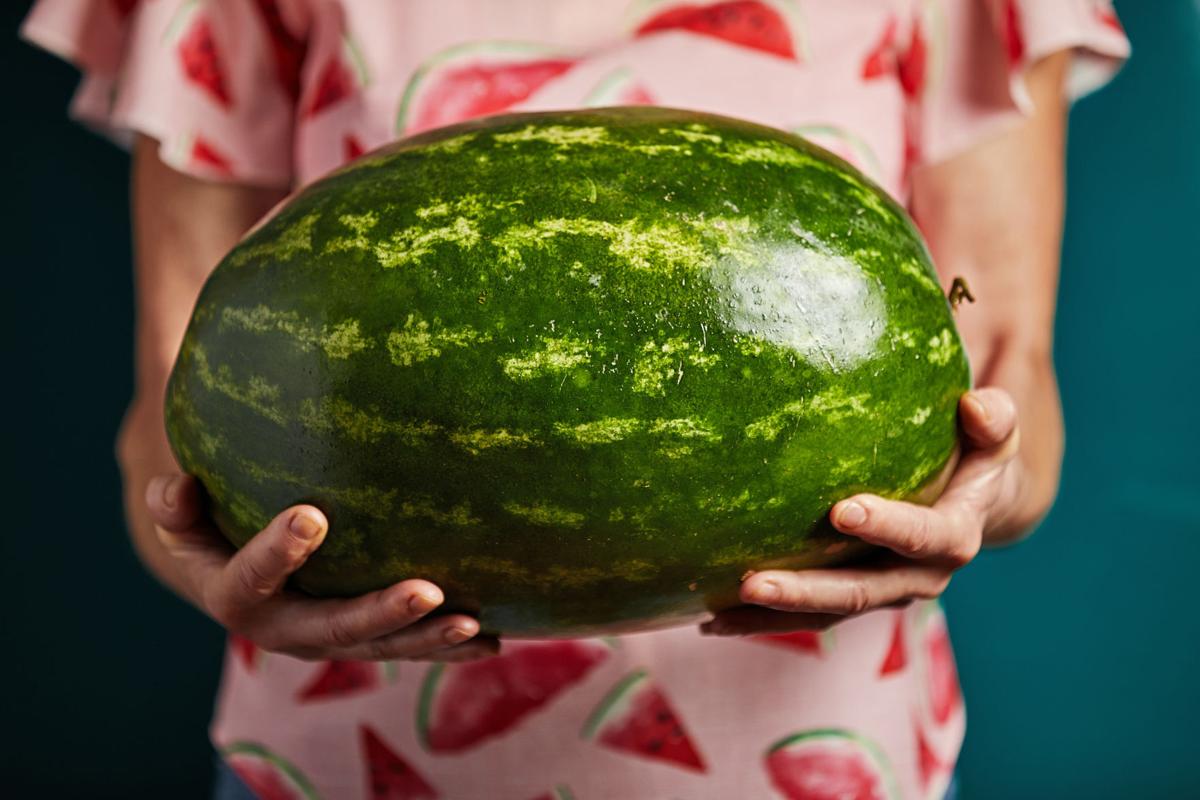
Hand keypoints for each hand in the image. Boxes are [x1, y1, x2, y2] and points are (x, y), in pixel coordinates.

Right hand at [146, 474, 497, 660]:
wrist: (233, 581)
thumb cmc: (210, 529)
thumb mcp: (184, 518)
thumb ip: (177, 505)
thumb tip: (176, 486)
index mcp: (235, 597)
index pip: (250, 578)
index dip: (277, 551)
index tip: (313, 515)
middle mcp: (284, 630)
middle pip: (333, 629)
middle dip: (381, 614)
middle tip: (428, 592)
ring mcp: (328, 641)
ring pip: (380, 648)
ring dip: (428, 640)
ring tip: (476, 624)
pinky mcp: (362, 642)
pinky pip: (407, 649)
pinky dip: (447, 649)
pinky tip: (493, 638)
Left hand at [702, 387, 1020, 635]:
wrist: (973, 504)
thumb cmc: (975, 453)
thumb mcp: (995, 432)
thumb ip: (994, 420)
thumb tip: (976, 405)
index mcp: (954, 537)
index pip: (923, 537)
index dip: (888, 527)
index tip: (842, 510)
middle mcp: (918, 577)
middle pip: (860, 593)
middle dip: (807, 592)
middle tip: (753, 583)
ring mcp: (882, 592)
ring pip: (826, 613)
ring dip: (772, 617)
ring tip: (717, 614)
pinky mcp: (851, 597)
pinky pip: (807, 615)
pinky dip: (760, 620)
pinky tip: (710, 618)